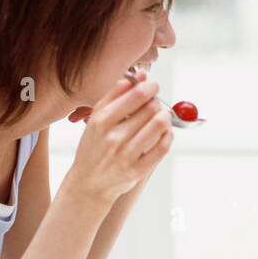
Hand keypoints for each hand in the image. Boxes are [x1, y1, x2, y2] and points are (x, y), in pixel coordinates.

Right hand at [61, 71, 173, 207]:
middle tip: (155, 104)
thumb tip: (140, 75)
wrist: (89, 183)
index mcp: (101, 121)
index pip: (135, 95)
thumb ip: (116, 95)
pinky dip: (168, 136)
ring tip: (162, 117)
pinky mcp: (137, 170)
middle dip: (156, 102)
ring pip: (158, 126)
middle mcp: (113, 138)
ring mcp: (126, 155)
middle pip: (150, 109)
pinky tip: (165, 133)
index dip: (149, 87)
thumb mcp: (97, 118)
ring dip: (165, 117)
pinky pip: (162, 148)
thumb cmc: (94, 147)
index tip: (153, 86)